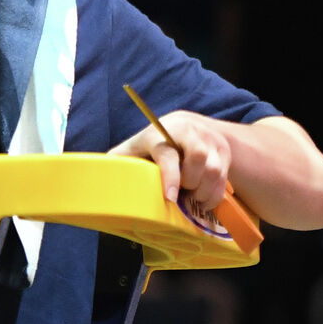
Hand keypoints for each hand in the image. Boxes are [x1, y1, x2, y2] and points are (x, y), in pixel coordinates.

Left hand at [111, 111, 233, 210]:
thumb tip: (97, 179)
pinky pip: (224, 178)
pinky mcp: (223, 150)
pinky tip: (203, 199)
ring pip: (215, 171)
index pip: (168, 153)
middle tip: (181, 193)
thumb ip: (120, 159)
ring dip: (204, 192)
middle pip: (199, 160)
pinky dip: (214, 194)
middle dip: (190, 183)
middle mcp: (188, 132)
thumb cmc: (153, 142)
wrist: (188, 124)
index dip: (170, 176)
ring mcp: (209, 139)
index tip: (170, 198)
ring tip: (192, 198)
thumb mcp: (135, 147)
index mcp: (161, 132)